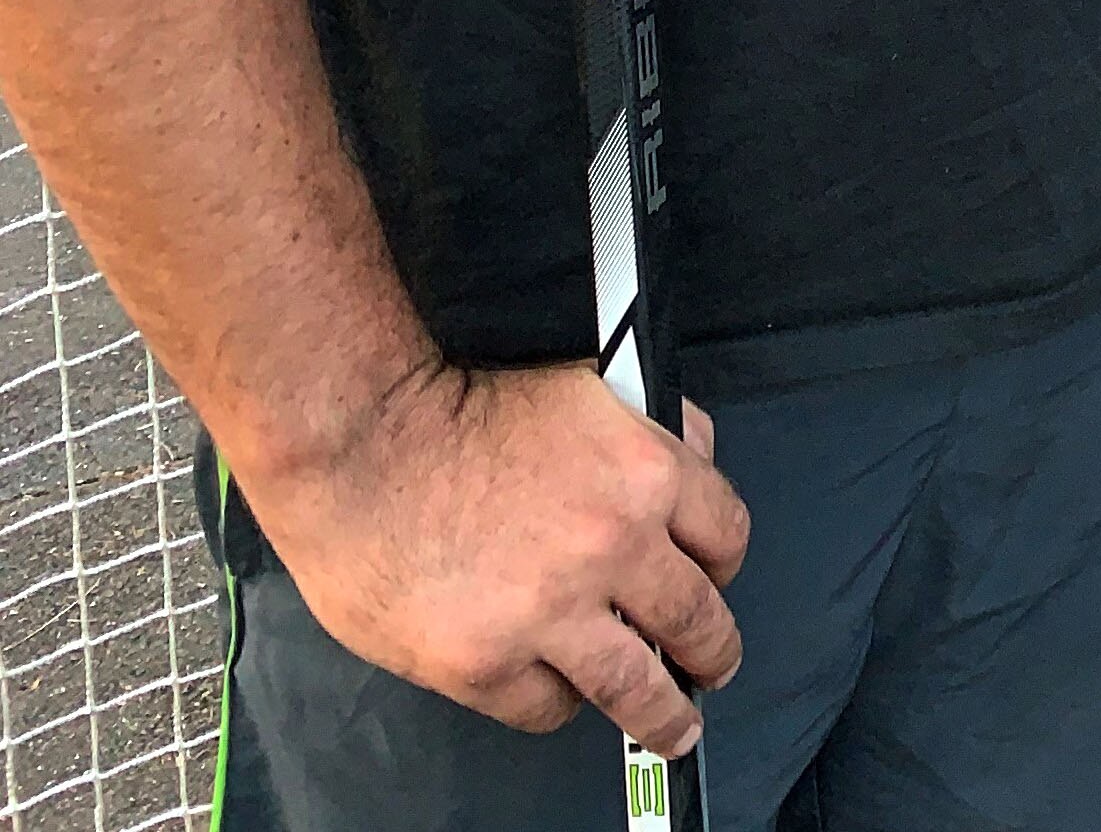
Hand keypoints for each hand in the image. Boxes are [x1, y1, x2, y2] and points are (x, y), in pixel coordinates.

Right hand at [245, 360, 749, 753]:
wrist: (360, 440)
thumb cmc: (458, 409)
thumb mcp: (589, 387)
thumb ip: (654, 428)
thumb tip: (697, 456)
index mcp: (646, 474)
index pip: (726, 537)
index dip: (725, 567)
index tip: (718, 584)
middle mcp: (611, 547)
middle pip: (696, 621)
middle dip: (713, 652)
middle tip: (714, 668)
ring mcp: (549, 612)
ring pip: (636, 686)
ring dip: (665, 714)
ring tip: (674, 728)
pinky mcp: (484, 662)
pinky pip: (547, 707)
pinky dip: (559, 702)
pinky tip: (559, 692)